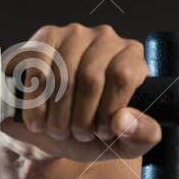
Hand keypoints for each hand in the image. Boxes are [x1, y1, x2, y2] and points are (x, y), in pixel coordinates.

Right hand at [0, 23, 162, 161]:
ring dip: (57, 114)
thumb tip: (124, 120)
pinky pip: (38, 70)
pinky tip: (38, 118)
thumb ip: (141, 136)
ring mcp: (75, 34)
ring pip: (62, 77)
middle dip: (81, 117)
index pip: (123, 76)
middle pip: (91, 78)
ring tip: (59, 130)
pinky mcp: (46, 38)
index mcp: (133, 58)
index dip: (109, 109)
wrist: (54, 132)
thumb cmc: (93, 133)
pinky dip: (36, 102)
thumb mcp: (125, 143)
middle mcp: (107, 39)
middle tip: (78, 135)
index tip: (102, 132)